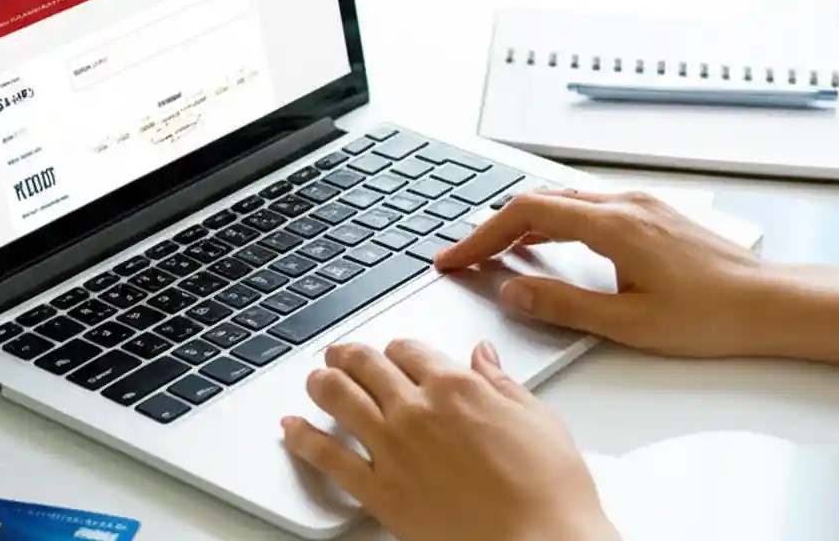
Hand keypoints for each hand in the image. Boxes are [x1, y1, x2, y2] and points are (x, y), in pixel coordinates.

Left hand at [282, 340, 618, 540]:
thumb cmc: (547, 490)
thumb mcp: (537, 418)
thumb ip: (501, 383)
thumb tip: (484, 358)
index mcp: (457, 386)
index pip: (410, 350)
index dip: (399, 348)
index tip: (396, 353)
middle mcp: (417, 410)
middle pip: (367, 366)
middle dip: (350, 355)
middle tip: (342, 354)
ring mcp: (393, 449)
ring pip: (338, 398)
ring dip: (322, 383)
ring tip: (315, 379)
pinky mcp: (379, 491)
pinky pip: (327, 458)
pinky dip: (302, 438)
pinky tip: (291, 428)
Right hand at [435, 190, 810, 357]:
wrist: (769, 302)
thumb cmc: (711, 316)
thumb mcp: (628, 323)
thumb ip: (563, 305)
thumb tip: (513, 293)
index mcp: (613, 226)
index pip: (526, 214)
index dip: (481, 235)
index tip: (454, 257)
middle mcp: (624, 205)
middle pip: (540, 201)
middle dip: (495, 229)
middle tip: (465, 259)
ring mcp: (641, 206)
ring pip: (565, 202)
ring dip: (524, 225)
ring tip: (496, 255)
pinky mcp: (654, 215)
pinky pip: (589, 208)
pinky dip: (555, 223)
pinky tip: (550, 246)